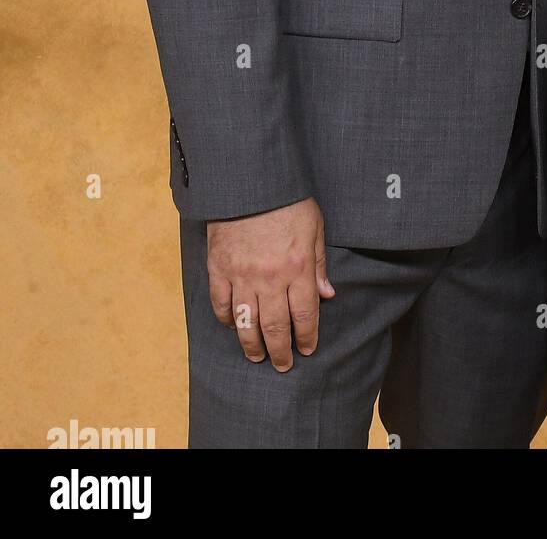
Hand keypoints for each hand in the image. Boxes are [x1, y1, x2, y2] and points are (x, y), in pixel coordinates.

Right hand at [207, 196, 335, 371]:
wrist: (250, 181)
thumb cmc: (287, 201)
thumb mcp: (314, 226)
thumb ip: (319, 263)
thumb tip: (328, 294)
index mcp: (298, 267)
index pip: (304, 314)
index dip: (306, 337)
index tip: (307, 349)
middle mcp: (271, 277)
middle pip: (275, 326)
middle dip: (281, 350)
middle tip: (282, 364)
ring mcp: (242, 275)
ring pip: (247, 323)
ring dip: (252, 345)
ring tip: (257, 356)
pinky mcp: (219, 269)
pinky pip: (221, 304)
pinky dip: (227, 320)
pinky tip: (234, 327)